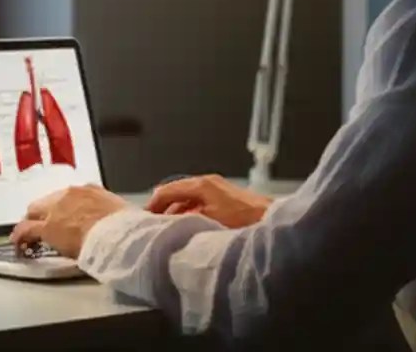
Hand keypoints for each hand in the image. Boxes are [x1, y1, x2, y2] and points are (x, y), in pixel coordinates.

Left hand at [9, 184, 128, 257]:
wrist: (118, 234)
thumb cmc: (126, 227)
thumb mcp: (125, 214)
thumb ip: (116, 217)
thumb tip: (126, 225)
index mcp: (90, 190)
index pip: (70, 196)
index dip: (64, 208)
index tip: (66, 217)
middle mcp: (70, 195)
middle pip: (48, 201)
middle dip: (44, 213)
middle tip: (42, 225)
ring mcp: (56, 210)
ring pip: (34, 213)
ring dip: (32, 223)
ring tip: (28, 236)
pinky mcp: (47, 228)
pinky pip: (26, 230)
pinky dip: (20, 237)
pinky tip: (19, 245)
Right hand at [145, 174, 271, 228]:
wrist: (273, 222)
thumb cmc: (243, 222)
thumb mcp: (207, 223)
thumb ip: (183, 221)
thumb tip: (164, 228)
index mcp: (201, 185)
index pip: (166, 191)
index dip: (152, 205)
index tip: (143, 221)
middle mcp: (207, 183)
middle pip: (176, 193)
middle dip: (162, 210)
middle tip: (152, 227)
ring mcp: (217, 190)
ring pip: (187, 200)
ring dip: (176, 214)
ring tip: (168, 231)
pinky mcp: (226, 199)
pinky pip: (199, 204)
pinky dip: (189, 214)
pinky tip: (189, 229)